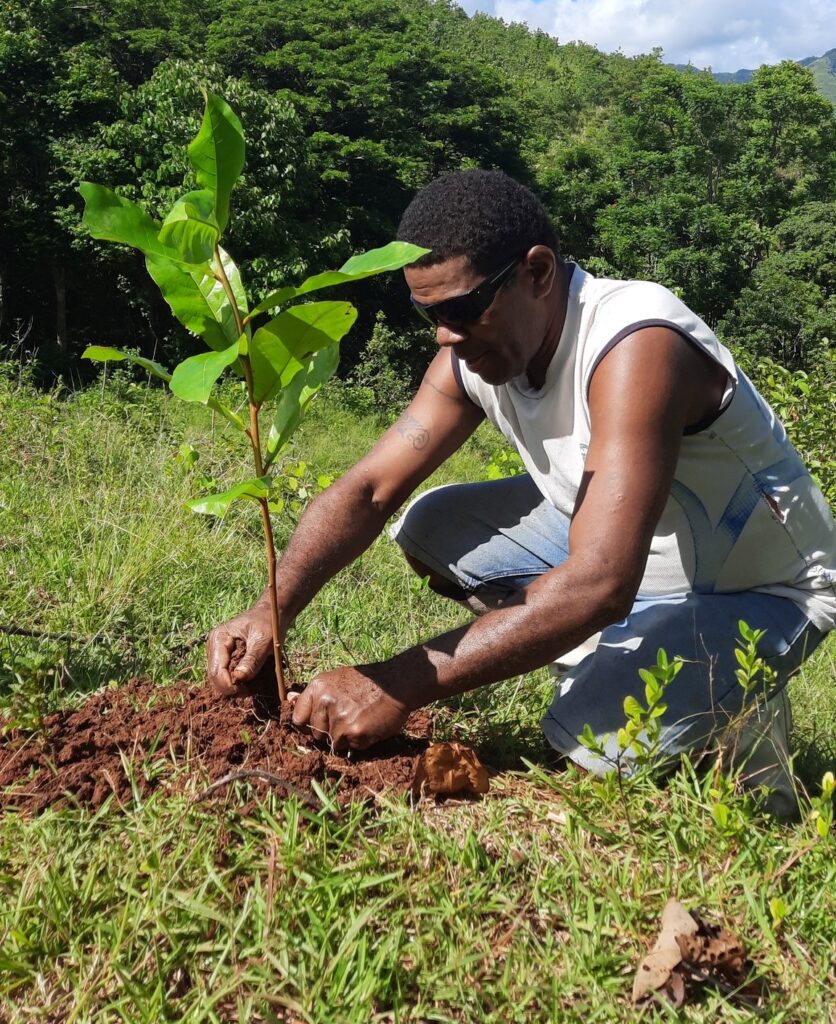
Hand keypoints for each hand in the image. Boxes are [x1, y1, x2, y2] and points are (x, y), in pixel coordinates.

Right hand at [206, 602, 276, 695]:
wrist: (273, 613)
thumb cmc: (269, 623)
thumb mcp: (263, 641)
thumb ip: (252, 659)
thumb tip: (239, 677)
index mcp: (219, 638)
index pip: (216, 670)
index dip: (228, 685)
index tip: (245, 691)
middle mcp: (214, 645)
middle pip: (215, 676)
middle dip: (230, 687)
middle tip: (249, 691)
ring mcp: (218, 652)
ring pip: (219, 677)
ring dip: (233, 686)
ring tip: (250, 687)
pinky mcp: (225, 657)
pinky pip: (226, 674)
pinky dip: (236, 681)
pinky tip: (249, 682)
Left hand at [291, 666, 410, 750]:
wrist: (397, 684)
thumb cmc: (367, 682)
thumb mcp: (336, 680)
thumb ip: (314, 694)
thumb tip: (288, 698)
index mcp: (317, 687)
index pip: (298, 718)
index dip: (308, 725)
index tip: (320, 724)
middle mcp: (325, 702)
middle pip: (316, 734)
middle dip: (330, 731)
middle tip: (349, 717)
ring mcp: (339, 718)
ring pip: (333, 742)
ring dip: (346, 737)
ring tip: (361, 719)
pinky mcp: (354, 732)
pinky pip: (350, 747)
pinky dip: (360, 741)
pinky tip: (369, 725)